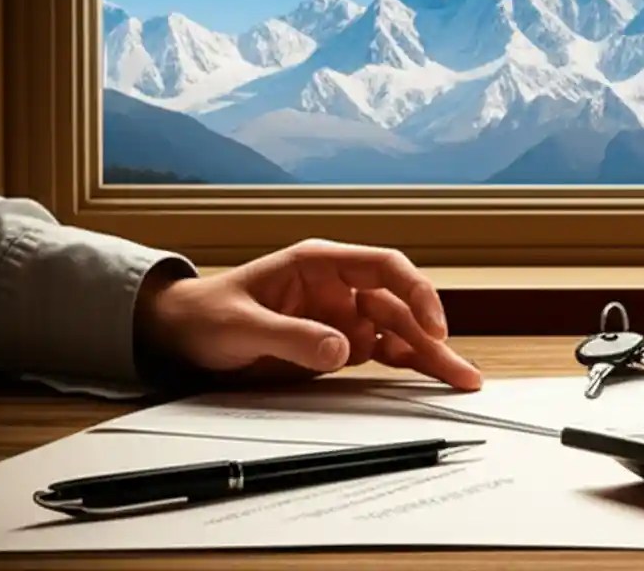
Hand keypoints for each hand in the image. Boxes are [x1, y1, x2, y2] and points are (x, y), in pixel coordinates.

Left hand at [134, 239, 480, 389]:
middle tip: (460, 369)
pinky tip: (429, 380)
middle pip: (400, 305)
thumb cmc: (207, 314)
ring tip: (459, 379)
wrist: (182, 335)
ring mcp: (343, 316)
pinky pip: (382, 353)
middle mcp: (340, 287)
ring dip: (428, 354)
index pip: (385, 267)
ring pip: (399, 332)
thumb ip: (291, 337)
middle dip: (434, 335)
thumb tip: (341, 350)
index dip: (415, 293)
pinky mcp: (339, 344)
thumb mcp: (242, 325)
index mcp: (320, 263)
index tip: (431, 325)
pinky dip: (406, 365)